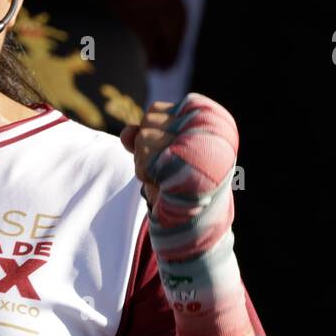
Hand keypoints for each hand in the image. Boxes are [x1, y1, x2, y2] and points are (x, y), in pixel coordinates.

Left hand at [120, 93, 238, 248]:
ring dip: (146, 165)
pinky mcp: (186, 167)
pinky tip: (164, 186)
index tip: (168, 155)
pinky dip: (146, 175)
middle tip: (168, 171)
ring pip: (143, 141)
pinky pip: (145, 161)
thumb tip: (126, 132)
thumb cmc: (178, 187)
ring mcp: (199, 147)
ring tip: (168, 179)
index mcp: (207, 121)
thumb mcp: (157, 156)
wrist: (196, 224)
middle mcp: (209, 130)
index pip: (155, 111)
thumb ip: (140, 137)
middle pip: (147, 123)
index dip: (151, 134)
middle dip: (146, 150)